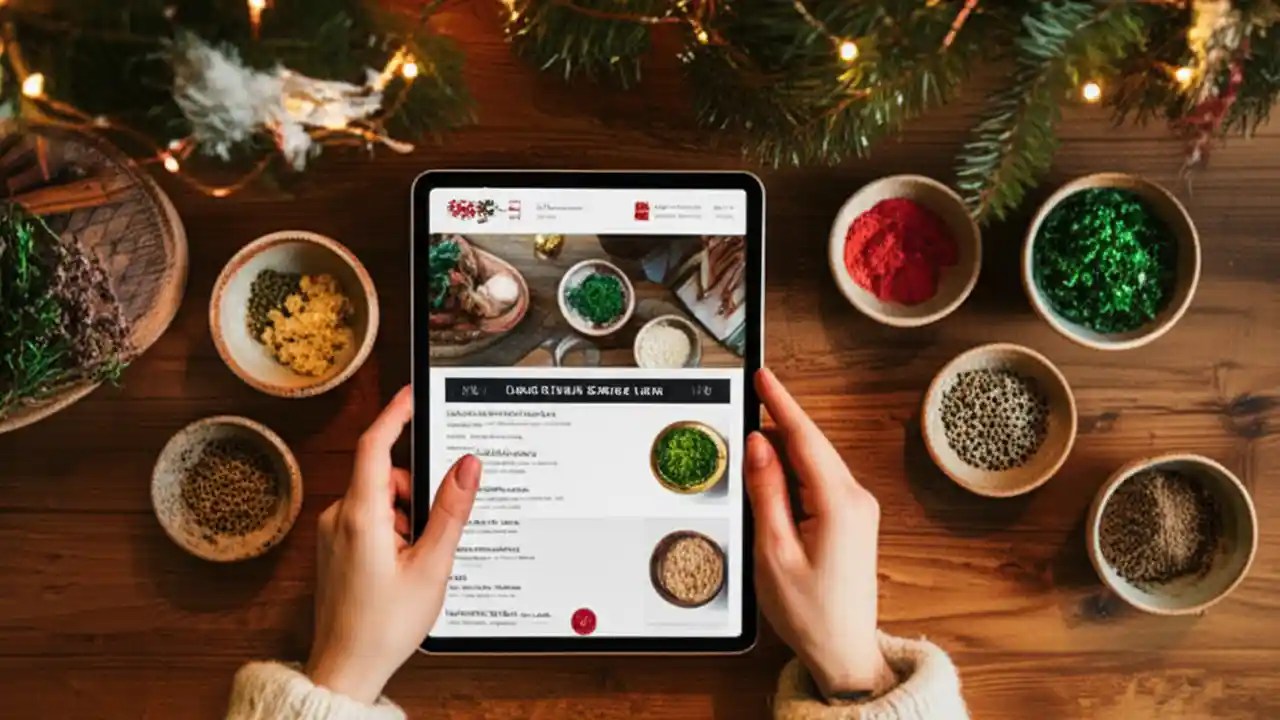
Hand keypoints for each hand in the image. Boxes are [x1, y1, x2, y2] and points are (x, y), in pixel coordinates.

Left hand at [306, 386, 480, 702]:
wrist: (347, 668)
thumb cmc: (383, 626)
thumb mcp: (432, 565)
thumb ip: (450, 510)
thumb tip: (468, 465)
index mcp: (360, 515)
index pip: (375, 444)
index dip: (395, 413)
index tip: (413, 394)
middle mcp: (339, 517)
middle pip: (383, 475)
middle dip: (414, 492)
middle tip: (432, 533)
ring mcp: (333, 532)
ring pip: (378, 500)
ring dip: (404, 516)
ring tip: (416, 560)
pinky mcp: (334, 547)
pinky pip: (368, 519)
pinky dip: (392, 530)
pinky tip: (402, 566)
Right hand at [745, 368, 893, 697]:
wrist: (844, 650)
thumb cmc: (809, 612)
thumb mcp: (773, 550)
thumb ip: (765, 491)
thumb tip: (758, 444)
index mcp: (839, 503)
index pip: (805, 437)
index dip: (780, 402)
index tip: (763, 376)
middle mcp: (856, 499)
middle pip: (810, 446)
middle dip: (775, 429)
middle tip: (740, 425)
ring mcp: (858, 509)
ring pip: (813, 463)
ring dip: (782, 457)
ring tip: (749, 467)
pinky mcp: (853, 520)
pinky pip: (819, 482)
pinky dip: (793, 477)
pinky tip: (772, 487)